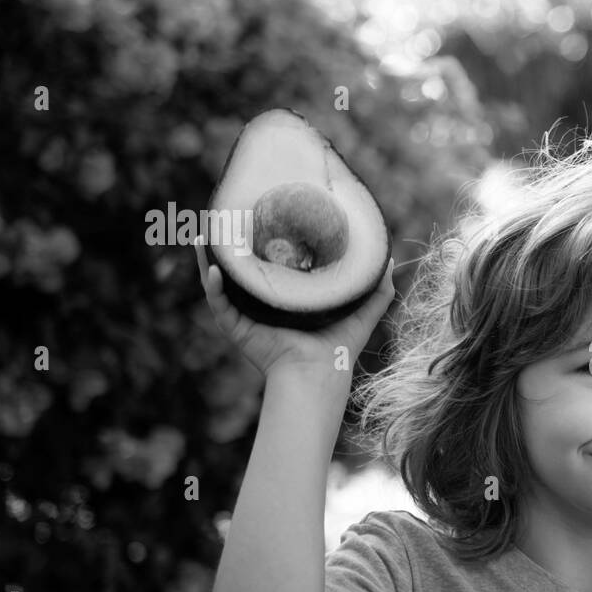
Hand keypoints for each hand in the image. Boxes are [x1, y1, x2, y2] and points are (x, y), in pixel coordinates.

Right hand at [195, 236, 396, 380]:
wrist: (319, 372)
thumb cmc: (339, 347)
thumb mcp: (363, 312)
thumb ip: (378, 289)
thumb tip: (389, 259)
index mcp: (287, 299)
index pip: (271, 267)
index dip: (262, 245)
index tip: (259, 218)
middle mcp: (263, 305)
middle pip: (240, 271)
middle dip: (228, 247)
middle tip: (222, 220)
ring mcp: (246, 316)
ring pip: (221, 283)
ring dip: (209, 259)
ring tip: (202, 236)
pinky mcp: (237, 328)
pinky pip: (219, 304)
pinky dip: (214, 286)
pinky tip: (213, 267)